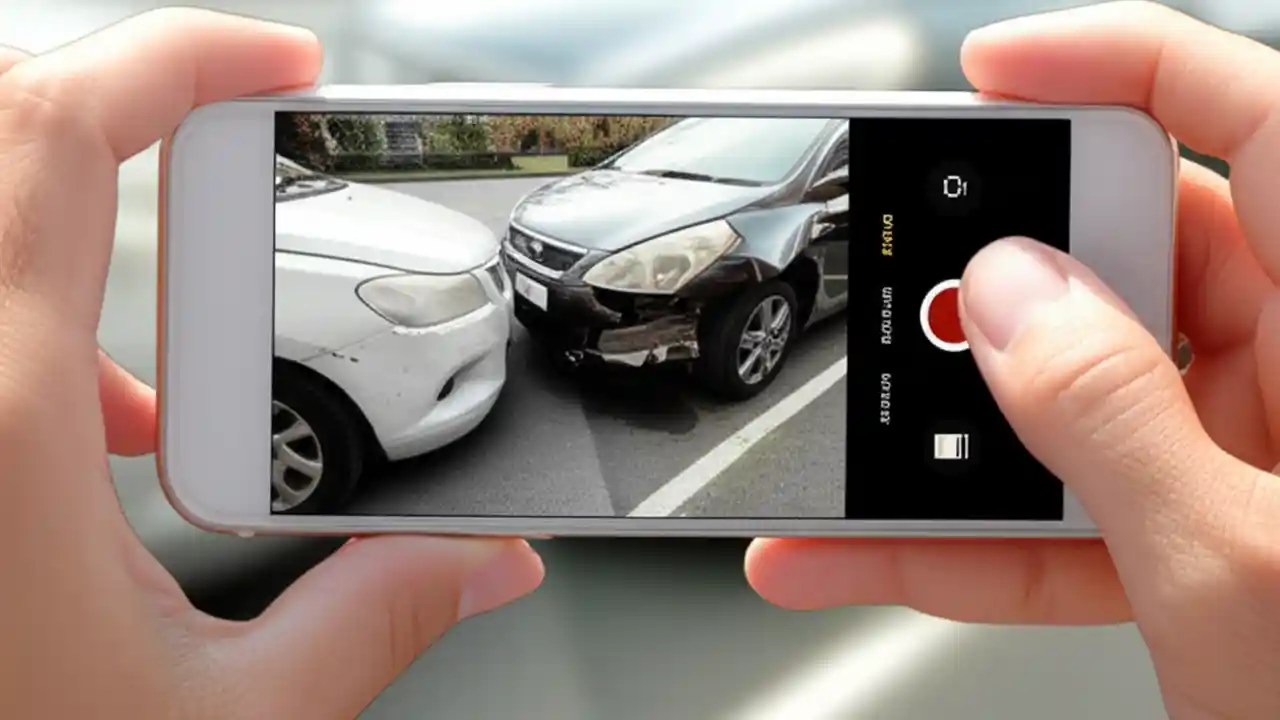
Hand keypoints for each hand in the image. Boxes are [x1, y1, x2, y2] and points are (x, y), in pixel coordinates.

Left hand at [0, 10, 542, 718]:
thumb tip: (484, 562)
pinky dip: (38, 299)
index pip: (67, 135)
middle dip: (123, 102)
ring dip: (73, 206)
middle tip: (229, 151)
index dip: (180, 55)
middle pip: (1, 127)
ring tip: (172, 327)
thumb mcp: (231, 718)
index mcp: (3, 412)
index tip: (277, 66)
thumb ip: (373, 617)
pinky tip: (104, 420)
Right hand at [747, 2, 1279, 716]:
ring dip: (947, 443)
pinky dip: (958, 538)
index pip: (1254, 126)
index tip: (988, 75)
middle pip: (1128, 261)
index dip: (1117, 63)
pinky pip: (1055, 509)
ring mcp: (1241, 457)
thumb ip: (1115, 424)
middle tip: (903, 306)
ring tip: (851, 470)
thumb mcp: (1239, 570)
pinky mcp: (1187, 531)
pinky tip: (864, 552)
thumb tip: (1005, 301)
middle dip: (992, 287)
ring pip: (1069, 398)